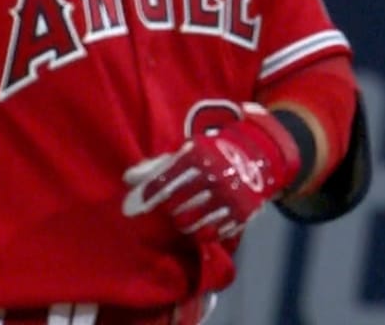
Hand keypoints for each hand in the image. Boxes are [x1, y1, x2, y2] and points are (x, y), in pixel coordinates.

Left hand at [122, 103, 301, 241]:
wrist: (258, 155)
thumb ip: (155, 165)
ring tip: (181, 220)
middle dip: (168, 212)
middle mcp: (214, 177)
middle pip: (177, 206)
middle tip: (166, 212)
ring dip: (184, 224)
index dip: (147, 197)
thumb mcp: (185, 153)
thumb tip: (127, 178)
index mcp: (198, 158)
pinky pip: (216, 232)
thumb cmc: (211, 154)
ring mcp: (229, 196)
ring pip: (195, 223)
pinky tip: (201, 228)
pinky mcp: (242, 213)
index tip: (134, 208)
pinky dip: (205, 232)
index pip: (164, 182)